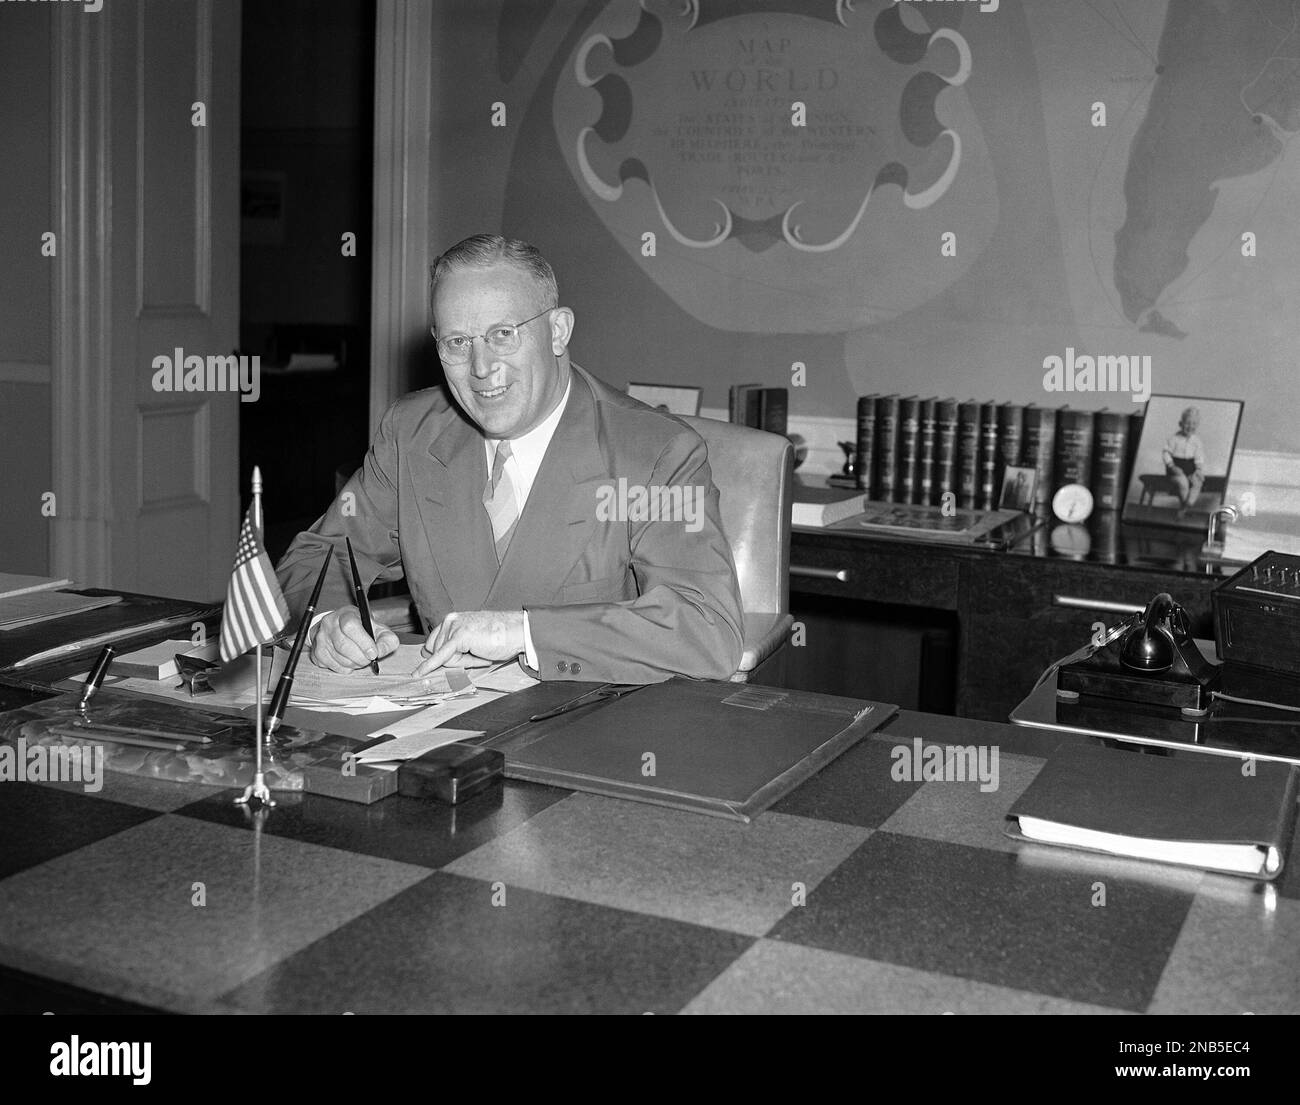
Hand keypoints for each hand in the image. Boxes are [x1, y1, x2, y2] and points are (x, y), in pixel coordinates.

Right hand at [309, 605, 398, 672]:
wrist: (342, 629)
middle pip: (343, 645)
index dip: (363, 642)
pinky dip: (343, 668)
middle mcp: (330, 623)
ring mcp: (320, 637)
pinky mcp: (316, 651)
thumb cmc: (363, 630)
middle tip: (368, 660)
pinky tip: (348, 662)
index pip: (350, 626)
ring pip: (338, 657)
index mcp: (346, 614)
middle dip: (360, 658)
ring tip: (360, 660)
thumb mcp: (379, 630)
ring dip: (353, 664)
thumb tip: (380, 652)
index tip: (373, 653)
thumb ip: (387, 640)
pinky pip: (331, 665)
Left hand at [411, 610, 525, 675]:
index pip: (435, 642)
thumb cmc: (501, 637)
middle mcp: (450, 620)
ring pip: (443, 657)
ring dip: (462, 661)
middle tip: (478, 653)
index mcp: (453, 619)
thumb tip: (438, 662)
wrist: (518, 632)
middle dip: (455, 659)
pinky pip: (441, 657)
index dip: (440, 655)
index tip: (432, 665)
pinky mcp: (459, 636)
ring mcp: (453, 627)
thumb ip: (456, 649)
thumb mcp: (473, 643)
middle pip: (437, 650)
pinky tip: (418, 674)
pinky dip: (429, 666)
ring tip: (481, 651)